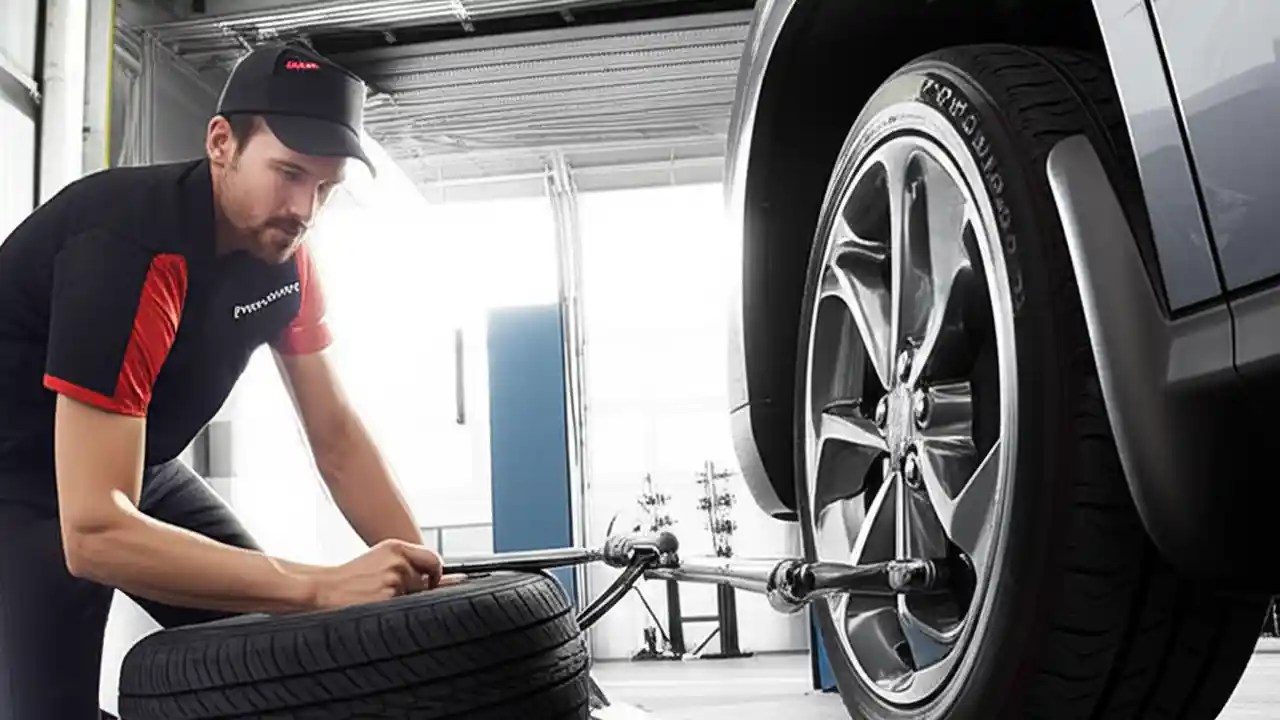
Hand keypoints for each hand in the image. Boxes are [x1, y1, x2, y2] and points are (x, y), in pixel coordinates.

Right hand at [310, 539, 443, 609]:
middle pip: (426, 583)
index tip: (429, 583)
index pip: (433, 560)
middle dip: (416, 592)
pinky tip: (375, 608)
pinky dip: (394, 613)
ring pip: (415, 599)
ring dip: (403, 604)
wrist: (323, 588)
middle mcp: (397, 562)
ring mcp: (392, 581)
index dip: (435, 575)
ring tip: (378, 600)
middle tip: (396, 595)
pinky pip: (402, 610)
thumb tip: (450, 579)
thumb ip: (410, 565)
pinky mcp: (386, 600)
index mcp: (396, 548)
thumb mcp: (381, 560)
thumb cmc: (352, 578)